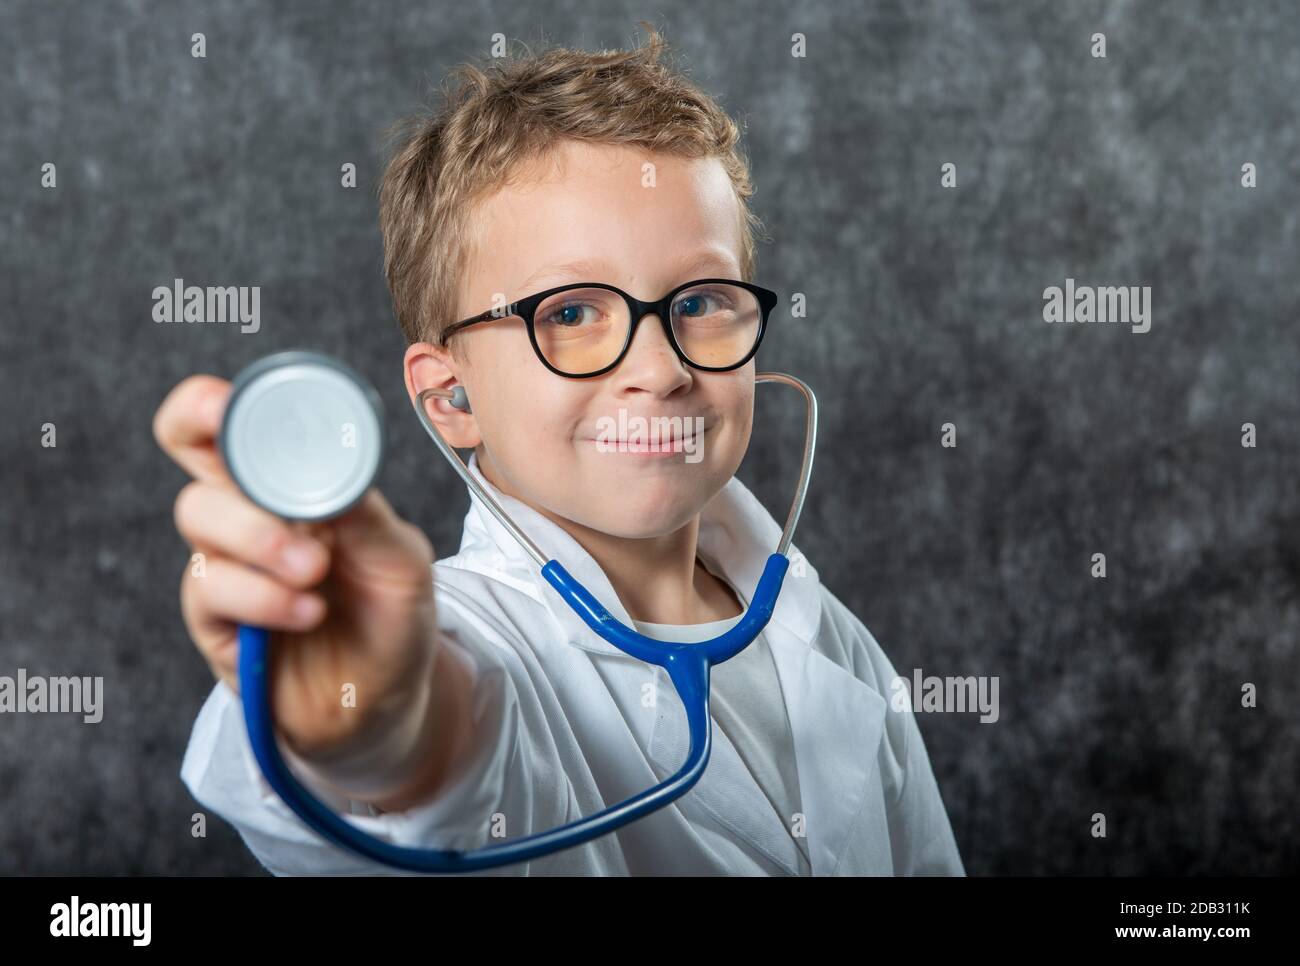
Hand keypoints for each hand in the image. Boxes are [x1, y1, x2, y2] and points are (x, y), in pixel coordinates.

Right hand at [154, 374, 441, 777]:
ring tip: (316, 570)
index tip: (230, 403)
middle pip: (187, 448)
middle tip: (272, 483)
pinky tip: (308, 611)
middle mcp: (249, 512)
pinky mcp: (216, 623)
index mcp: (292, 482)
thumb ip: (365, 514)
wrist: (388, 701)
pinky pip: (211, 589)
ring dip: (260, 538)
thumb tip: (331, 466)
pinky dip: (263, 597)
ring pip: (199, 516)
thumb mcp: (401, 558)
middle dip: (216, 449)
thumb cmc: (391, 617)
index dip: (214, 401)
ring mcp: (227, 564)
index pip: (231, 422)